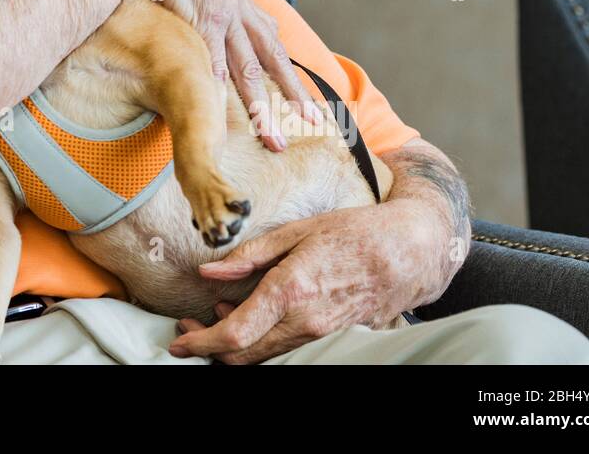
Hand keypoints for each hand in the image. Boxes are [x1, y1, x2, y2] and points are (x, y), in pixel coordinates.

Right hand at [103, 0, 321, 148]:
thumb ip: (222, 11)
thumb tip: (227, 35)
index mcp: (243, 8)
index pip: (274, 50)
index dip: (292, 81)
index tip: (308, 110)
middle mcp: (240, 13)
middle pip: (272, 63)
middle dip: (291, 99)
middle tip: (307, 128)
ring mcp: (223, 16)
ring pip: (248, 68)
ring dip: (260, 105)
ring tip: (270, 134)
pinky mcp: (202, 16)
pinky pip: (213, 54)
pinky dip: (220, 79)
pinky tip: (224, 103)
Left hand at [167, 201, 439, 362]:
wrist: (410, 251)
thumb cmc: (354, 232)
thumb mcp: (297, 231)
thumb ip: (249, 255)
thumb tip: (207, 271)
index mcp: (291, 291)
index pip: (235, 334)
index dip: (201, 343)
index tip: (178, 341)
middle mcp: (306, 323)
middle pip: (245, 355)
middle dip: (210, 346)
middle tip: (189, 325)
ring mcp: (322, 336)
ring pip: (265, 356)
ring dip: (234, 344)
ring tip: (215, 314)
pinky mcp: (332, 338)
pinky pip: (287, 349)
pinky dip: (261, 340)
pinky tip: (249, 316)